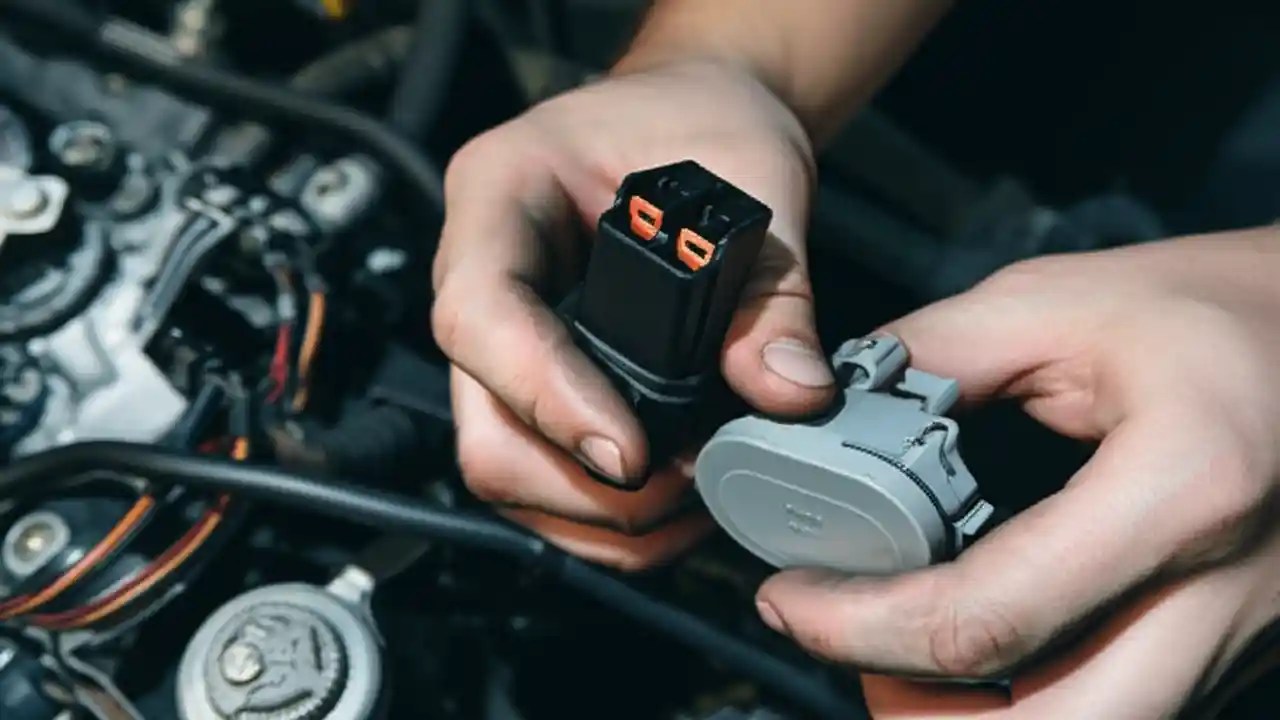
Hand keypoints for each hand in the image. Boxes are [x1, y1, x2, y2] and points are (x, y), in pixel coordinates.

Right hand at [431, 59, 835, 569]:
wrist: (689, 121)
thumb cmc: (700, 124)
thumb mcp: (752, 179)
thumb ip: (772, 291)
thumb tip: (790, 395)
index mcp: (501, 191)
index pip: (482, 314)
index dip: (546, 396)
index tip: (631, 454)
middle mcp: (478, 272)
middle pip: (484, 421)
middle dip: (581, 483)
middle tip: (686, 487)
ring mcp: (498, 337)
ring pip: (505, 465)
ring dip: (594, 513)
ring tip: (692, 501)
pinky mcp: (531, 380)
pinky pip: (540, 471)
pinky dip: (602, 512)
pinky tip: (673, 502)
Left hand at [753, 229, 1279, 716]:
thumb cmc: (1225, 306)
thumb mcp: (1066, 300)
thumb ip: (934, 355)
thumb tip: (831, 409)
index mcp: (1180, 494)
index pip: (989, 619)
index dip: (858, 626)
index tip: (789, 599)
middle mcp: (1222, 596)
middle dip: (919, 718)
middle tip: (848, 652)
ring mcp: (1240, 638)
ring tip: (901, 654)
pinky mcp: (1234, 647)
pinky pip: (1123, 708)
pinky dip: (1033, 702)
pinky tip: (981, 647)